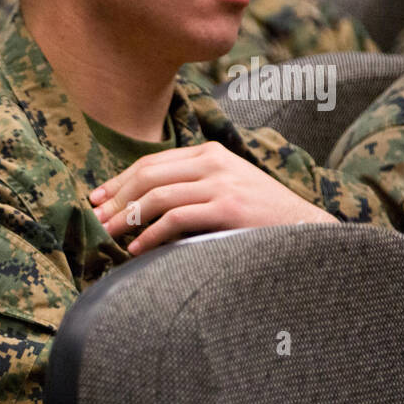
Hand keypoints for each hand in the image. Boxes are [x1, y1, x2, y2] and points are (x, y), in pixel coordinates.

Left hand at [89, 141, 336, 254]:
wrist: (307, 230)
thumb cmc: (261, 217)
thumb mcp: (227, 188)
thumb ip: (191, 187)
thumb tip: (141, 205)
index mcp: (210, 154)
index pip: (151, 162)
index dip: (119, 181)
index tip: (97, 198)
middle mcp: (213, 163)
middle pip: (148, 176)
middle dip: (116, 199)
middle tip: (95, 218)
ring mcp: (221, 184)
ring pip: (157, 196)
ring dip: (126, 218)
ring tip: (110, 235)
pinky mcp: (227, 209)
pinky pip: (174, 219)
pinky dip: (149, 236)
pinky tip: (138, 249)